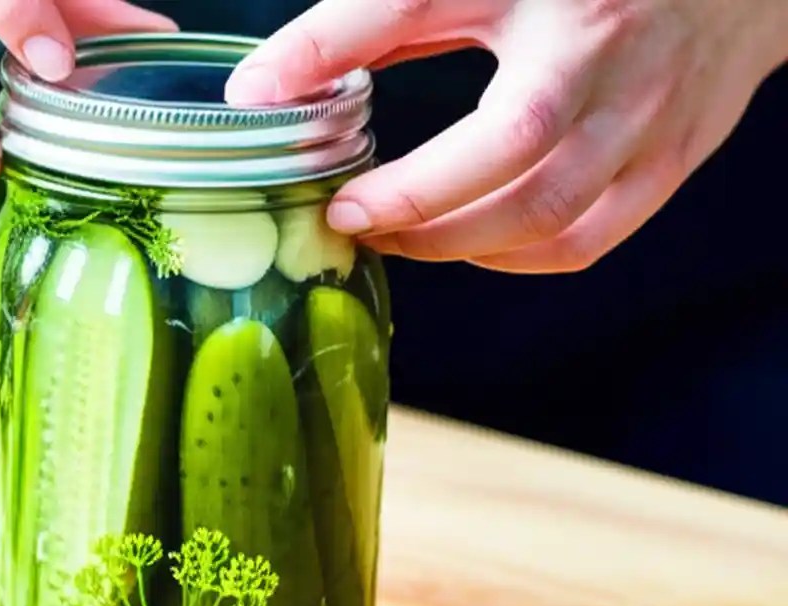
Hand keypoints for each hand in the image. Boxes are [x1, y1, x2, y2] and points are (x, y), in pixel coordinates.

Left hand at [227, 0, 787, 272]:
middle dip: (418, 205)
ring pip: (549, 217)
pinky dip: (514, 257)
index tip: (291, 135)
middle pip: (516, 161)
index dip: (365, 102)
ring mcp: (649, 119)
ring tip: (393, 235)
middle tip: (347, 217)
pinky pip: (586, 240)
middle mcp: (608, 61)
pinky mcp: (668, 161)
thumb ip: (370, 23)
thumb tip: (262, 91)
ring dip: (456, 243)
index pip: (439, 37)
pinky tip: (466, 243)